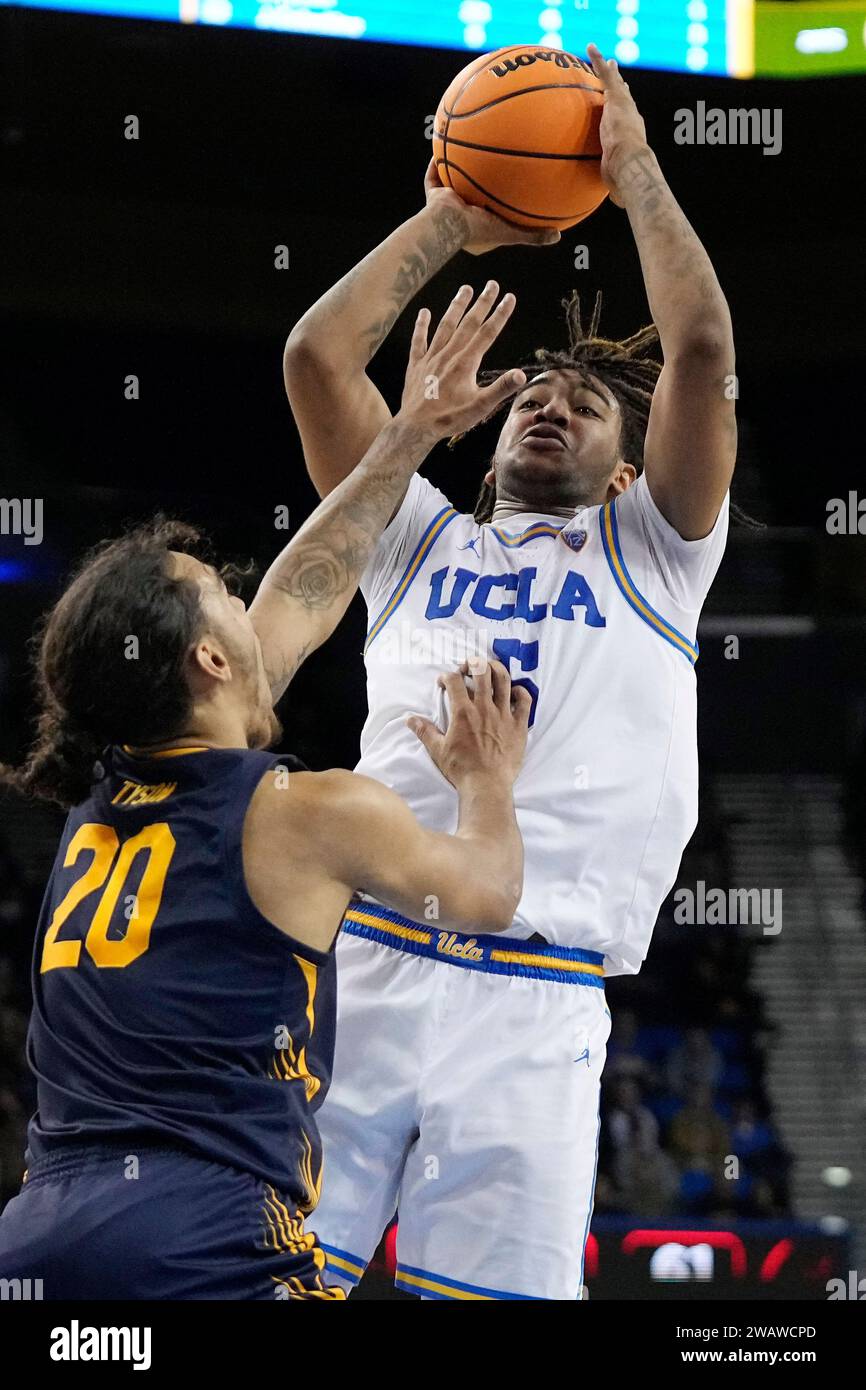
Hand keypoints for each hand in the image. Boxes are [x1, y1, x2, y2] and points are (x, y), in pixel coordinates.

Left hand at [397, 282, 526, 440]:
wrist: (416, 427)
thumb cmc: (450, 419)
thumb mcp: (480, 407)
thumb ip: (501, 388)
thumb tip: (521, 375)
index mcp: (466, 363)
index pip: (487, 333)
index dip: (500, 314)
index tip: (509, 297)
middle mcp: (449, 355)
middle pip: (468, 323)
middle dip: (482, 303)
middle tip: (492, 284)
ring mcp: (431, 358)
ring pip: (445, 326)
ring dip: (456, 307)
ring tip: (465, 289)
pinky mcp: (416, 365)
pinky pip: (418, 341)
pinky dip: (421, 326)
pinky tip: (424, 312)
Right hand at [407, 659, 530, 788]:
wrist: (486, 785)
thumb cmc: (461, 769)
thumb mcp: (438, 750)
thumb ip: (424, 731)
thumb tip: (409, 719)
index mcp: (463, 712)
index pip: (454, 681)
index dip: (446, 676)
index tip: (444, 681)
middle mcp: (484, 708)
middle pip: (482, 671)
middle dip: (474, 663)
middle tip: (469, 667)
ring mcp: (504, 715)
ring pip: (504, 680)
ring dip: (497, 669)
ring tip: (491, 668)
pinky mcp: (519, 725)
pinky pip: (525, 701)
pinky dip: (520, 692)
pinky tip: (514, 692)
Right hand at [424, 157, 559, 254]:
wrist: (449, 224)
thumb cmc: (479, 230)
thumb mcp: (511, 233)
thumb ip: (533, 235)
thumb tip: (558, 236)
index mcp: (476, 229)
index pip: (490, 214)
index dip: (497, 203)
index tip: (508, 190)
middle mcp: (460, 215)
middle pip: (472, 194)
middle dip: (479, 182)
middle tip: (491, 166)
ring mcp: (446, 205)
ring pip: (452, 183)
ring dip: (458, 169)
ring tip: (468, 150)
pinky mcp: (434, 196)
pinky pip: (434, 176)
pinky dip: (437, 164)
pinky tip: (445, 145)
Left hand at [586, 43, 649, 207]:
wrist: (631, 164)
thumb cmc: (627, 180)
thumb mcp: (619, 184)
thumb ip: (618, 190)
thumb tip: (621, 205)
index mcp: (632, 135)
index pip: (629, 122)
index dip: (626, 116)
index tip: (622, 112)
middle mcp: (631, 116)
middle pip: (625, 99)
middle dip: (621, 89)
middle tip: (618, 80)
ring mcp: (624, 105)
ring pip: (614, 82)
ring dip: (607, 69)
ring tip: (602, 58)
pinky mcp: (616, 97)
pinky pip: (604, 74)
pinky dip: (597, 59)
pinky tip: (589, 48)